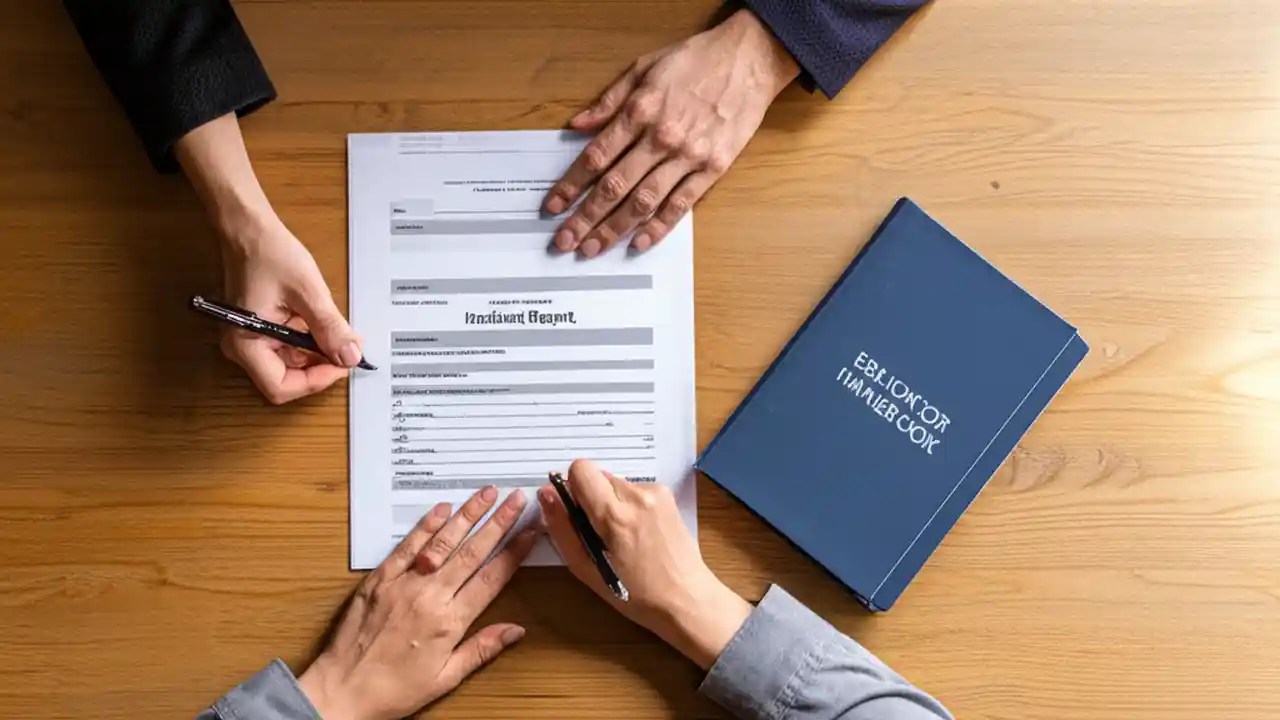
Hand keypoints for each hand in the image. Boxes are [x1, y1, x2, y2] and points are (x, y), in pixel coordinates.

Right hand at [174, 112, 363, 403]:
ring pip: (291, 363)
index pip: (281, 387)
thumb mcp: (308, 292)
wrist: (249, 228)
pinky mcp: (260, 328)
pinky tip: (324, 324)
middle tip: (349, 347)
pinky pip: (288, 346)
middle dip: (321, 366)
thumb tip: (351, 356)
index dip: (315, 381)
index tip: (342, 364)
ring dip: (318, 353)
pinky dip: (310, 340)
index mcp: (245, 343)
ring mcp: (251, 338)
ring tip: (341, 333)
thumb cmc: (269, 253)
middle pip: (286, 378)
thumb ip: (330, 328)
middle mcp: (243, 347)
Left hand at [299, 488, 535, 719]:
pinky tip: (442, 509)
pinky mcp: (379, 580)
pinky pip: (406, 547)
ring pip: (443, 542)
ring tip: (486, 493)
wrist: (342, 691)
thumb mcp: (446, 678)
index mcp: (450, 622)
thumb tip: (516, 630)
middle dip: (498, 522)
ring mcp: (403, 584)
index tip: (530, 530)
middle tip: (516, 499)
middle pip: (472, 552)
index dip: (514, 551)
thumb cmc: (394, 691)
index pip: (492, 577)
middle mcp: (429, 596)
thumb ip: (482, 649)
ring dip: (467, 515)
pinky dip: (425, 526)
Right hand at [538, 460, 752, 669]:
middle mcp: (637, 496)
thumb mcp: (587, 569)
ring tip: (622, 537)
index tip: (576, 512)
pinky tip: (638, 533)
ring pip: (615, 483)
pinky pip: (634, 490)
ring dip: (610, 503)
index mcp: (615, 515)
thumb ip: (562, 528)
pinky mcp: (667, 495)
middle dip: (591, 499)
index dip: (572, 488)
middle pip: (597, 476)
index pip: (581, 469)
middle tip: (599, 532)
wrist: (687, 599)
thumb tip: (546, 495)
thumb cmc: (635, 595)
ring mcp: (656, 493)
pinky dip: (629, 506)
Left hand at [543, 9, 798, 256]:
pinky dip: (658, 226)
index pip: (595, 157)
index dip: (570, 185)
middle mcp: (660, 137)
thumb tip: (577, 125)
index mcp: (640, 111)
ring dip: (614, 229)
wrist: (750, 59)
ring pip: (643, 201)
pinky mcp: (712, 168)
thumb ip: (609, 100)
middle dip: (585, 217)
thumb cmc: (697, 60)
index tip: (553, 205)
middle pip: (614, 186)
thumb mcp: (644, 67)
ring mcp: (687, 156)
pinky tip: (638, 242)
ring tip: (592, 249)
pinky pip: (680, 204)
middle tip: (565, 241)